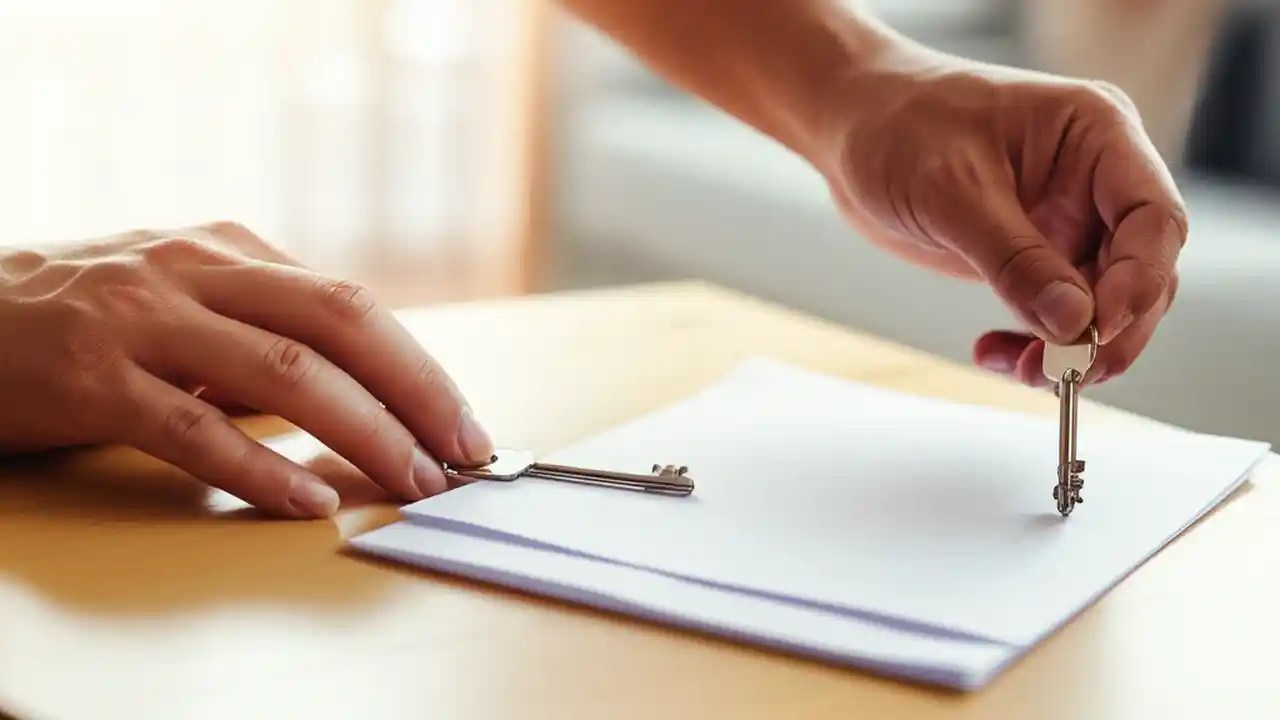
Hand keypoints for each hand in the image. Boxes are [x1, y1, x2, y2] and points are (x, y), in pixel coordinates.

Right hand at [0, 223, 494, 516]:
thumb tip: (363, 390)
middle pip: (340, 322)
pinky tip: (309, 500)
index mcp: (228, 250)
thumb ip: (263, 329)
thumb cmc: (84, 317)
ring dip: (364, 432)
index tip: (462, 422)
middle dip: (416, 390)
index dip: (417, 366)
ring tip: (411, 480)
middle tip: (463, 452)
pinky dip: (262, 469)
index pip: (350, 304)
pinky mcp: (91, 379)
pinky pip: (194, 431)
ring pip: (285, 372)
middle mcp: (195, 271)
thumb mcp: (183, 298)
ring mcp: (142, 320)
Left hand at [821, 42, 1185, 385]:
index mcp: (1097, 134)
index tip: (1098, 328)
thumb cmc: (900, 126)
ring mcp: (1069, 220)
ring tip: (1018, 369)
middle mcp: (1096, 179)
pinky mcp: (1036, 255)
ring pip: (1103, 302)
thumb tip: (1072, 323)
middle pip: (1142, 270)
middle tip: (1061, 370)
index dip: (1139, 280)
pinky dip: (1034, 343)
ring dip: (1070, 346)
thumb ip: (1014, 258)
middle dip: (1108, 329)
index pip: (1153, 217)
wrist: (851, 128)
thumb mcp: (952, 190)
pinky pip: (1058, 313)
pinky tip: (993, 352)